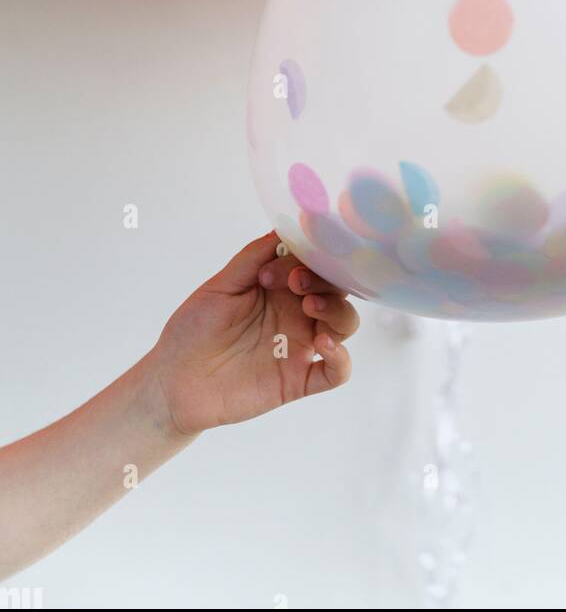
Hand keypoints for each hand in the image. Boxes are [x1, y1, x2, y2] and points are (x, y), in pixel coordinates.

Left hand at [147, 233, 357, 437]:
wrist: (174, 381)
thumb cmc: (192, 331)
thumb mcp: (220, 286)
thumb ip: (252, 258)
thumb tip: (282, 230)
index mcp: (280, 287)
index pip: (314, 262)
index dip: (309, 256)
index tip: (285, 261)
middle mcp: (295, 313)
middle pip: (337, 288)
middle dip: (326, 279)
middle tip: (296, 282)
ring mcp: (300, 346)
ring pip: (345, 323)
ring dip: (338, 310)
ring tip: (311, 307)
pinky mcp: (298, 379)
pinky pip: (337, 372)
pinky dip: (342, 358)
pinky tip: (324, 345)